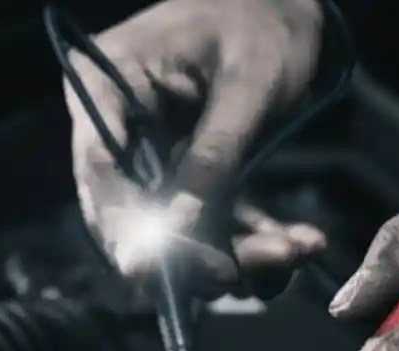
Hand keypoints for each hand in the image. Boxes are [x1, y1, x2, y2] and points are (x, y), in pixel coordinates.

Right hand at [65, 0, 327, 290]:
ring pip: (174, 227)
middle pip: (131, 210)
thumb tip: (181, 230)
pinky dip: (251, 236)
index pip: (99, 170)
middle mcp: (115, 122)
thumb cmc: (264, 21)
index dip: (125, 228)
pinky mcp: (182, 170)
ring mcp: (147, 150)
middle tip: (240, 276)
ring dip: (235, 251)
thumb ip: (212, 157)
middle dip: (190, 252)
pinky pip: (207, 218)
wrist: (288, 4)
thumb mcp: (246, 87)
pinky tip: (299, 242)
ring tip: (295, 249)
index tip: (156, 273)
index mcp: (106, 82)